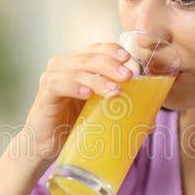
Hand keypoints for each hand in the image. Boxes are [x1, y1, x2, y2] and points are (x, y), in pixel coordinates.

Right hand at [22, 42, 133, 158]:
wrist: (46, 146)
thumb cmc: (72, 126)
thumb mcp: (97, 110)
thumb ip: (115, 104)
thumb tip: (150, 115)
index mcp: (77, 65)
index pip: (96, 49)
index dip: (112, 50)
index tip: (129, 59)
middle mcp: (63, 67)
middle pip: (89, 57)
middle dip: (111, 65)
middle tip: (128, 77)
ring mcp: (51, 78)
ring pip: (77, 70)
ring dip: (98, 78)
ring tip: (115, 91)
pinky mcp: (44, 94)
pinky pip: (59, 84)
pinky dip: (75, 86)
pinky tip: (88, 94)